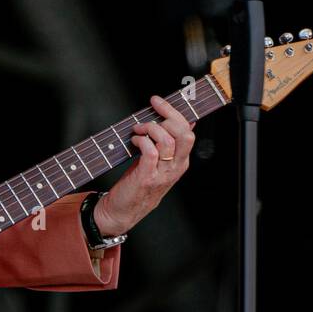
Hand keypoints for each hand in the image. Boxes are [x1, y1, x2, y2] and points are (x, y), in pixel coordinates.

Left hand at [95, 94, 194, 236]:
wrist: (124, 211)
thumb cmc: (139, 183)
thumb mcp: (160, 162)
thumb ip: (171, 144)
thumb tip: (184, 121)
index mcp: (181, 161)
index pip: (188, 131)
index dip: (174, 112)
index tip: (158, 101)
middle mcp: (175, 167)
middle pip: (184, 134)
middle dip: (166, 116)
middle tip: (148, 115)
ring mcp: (162, 173)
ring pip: (167, 141)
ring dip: (149, 128)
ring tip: (137, 129)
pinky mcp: (147, 177)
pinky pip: (150, 152)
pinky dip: (142, 141)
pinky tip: (134, 141)